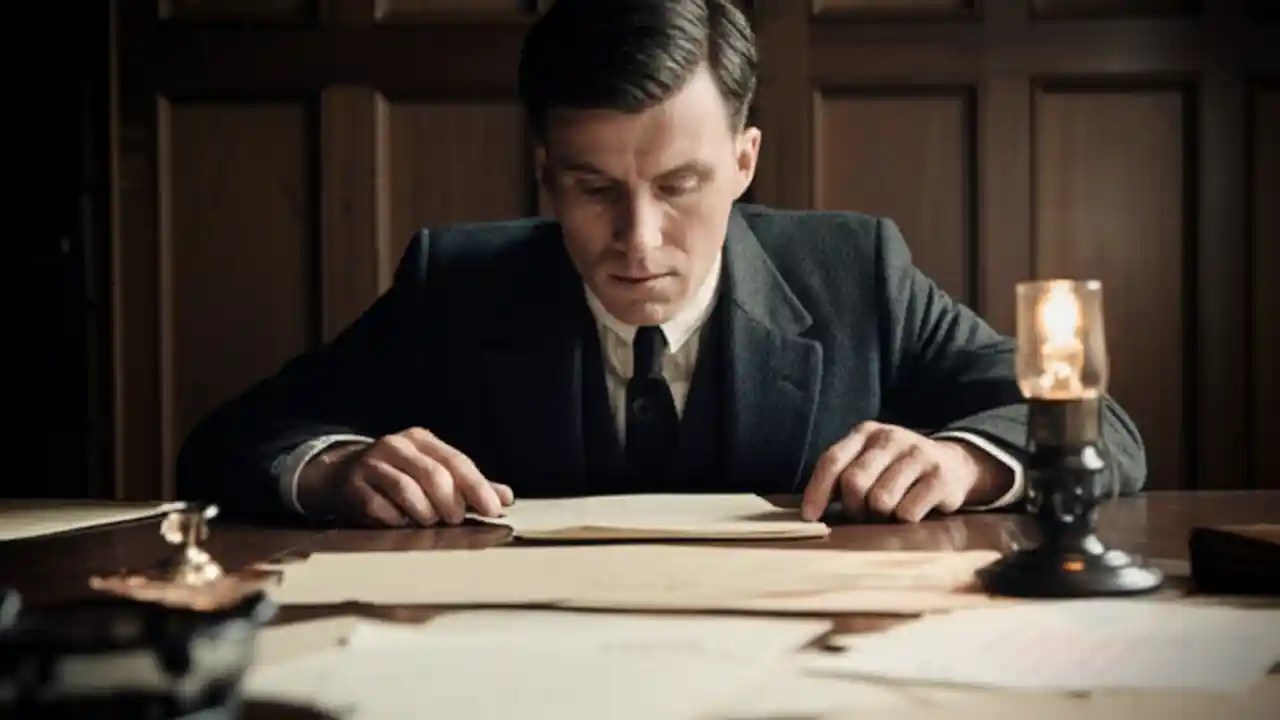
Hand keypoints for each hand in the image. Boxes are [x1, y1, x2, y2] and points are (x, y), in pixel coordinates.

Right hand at [297, 427, 513, 526]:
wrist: (342, 474)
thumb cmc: (398, 474)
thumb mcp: (432, 471)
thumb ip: (468, 484)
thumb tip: (505, 497)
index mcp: (421, 440)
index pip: (457, 461)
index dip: (478, 487)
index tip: (494, 510)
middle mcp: (397, 446)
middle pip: (434, 475)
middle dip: (451, 503)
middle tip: (456, 519)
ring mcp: (372, 464)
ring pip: (407, 490)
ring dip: (425, 512)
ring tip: (429, 520)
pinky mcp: (353, 486)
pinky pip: (380, 508)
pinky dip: (396, 519)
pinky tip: (400, 521)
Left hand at [800, 421, 1009, 522]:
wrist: (955, 464)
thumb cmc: (898, 470)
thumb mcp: (869, 461)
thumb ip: (842, 476)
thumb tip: (810, 510)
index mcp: (866, 432)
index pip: (832, 460)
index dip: (817, 490)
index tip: (809, 516)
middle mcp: (890, 437)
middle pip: (854, 482)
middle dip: (854, 507)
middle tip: (863, 514)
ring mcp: (917, 455)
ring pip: (881, 500)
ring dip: (881, 515)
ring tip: (889, 510)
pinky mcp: (939, 477)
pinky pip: (907, 512)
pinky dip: (904, 520)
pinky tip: (912, 509)